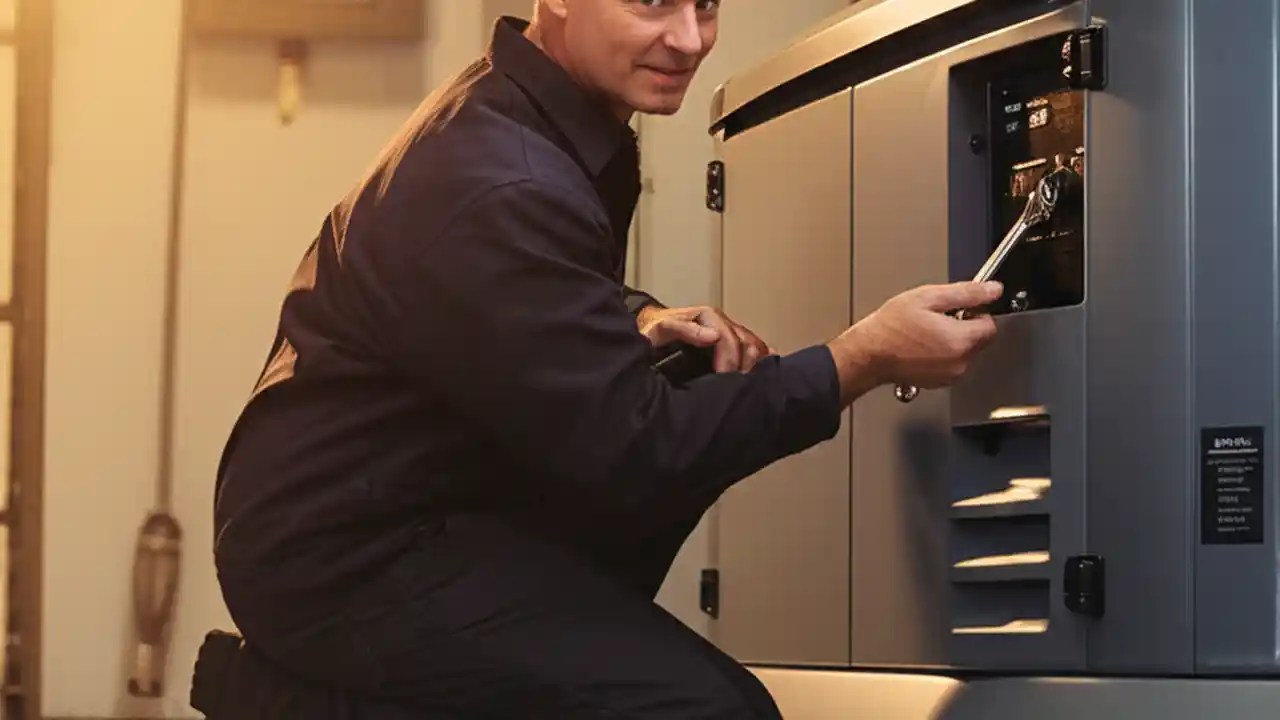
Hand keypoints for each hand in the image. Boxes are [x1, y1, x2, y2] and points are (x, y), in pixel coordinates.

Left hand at [639, 305, 773, 372]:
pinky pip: (754, 349)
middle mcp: (722, 323)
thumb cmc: (653, 332)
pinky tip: (765, 373)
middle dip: (743, 365)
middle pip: (746, 342)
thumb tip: (713, 336)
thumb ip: (682, 328)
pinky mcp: (732, 343)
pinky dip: (762, 360)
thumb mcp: (661, 328)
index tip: (725, 377)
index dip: (729, 359)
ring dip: (755, 364)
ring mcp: (729, 331)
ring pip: (754, 345)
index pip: (728, 337)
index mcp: (706, 317)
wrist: (649, 329)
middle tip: (736, 387)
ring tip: (748, 384)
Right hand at [827, 281, 1002, 402]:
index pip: (990, 324)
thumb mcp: (928, 297)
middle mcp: (960, 362)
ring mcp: (950, 375)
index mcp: (961, 339)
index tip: (959, 308)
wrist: (868, 355)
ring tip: (927, 333)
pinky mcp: (940, 383)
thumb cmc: (891, 328)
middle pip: (980, 340)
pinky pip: (954, 365)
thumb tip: (993, 290)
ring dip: (955, 342)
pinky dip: (945, 355)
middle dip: (966, 327)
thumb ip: (966, 293)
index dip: (976, 312)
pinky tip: (924, 346)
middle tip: (938, 318)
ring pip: (967, 353)